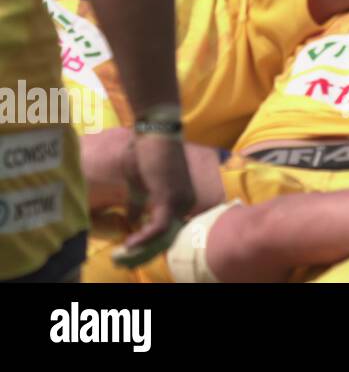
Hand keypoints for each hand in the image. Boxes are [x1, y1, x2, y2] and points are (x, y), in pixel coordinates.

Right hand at [119, 134, 194, 261]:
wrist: (155, 132)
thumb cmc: (146, 153)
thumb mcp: (139, 183)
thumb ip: (138, 203)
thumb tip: (133, 221)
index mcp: (183, 198)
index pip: (171, 226)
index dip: (153, 239)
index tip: (135, 246)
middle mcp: (187, 201)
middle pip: (169, 233)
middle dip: (149, 245)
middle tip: (129, 251)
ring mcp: (180, 200)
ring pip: (164, 233)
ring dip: (145, 243)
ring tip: (128, 248)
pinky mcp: (169, 198)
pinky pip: (159, 226)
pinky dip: (145, 237)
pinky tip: (130, 242)